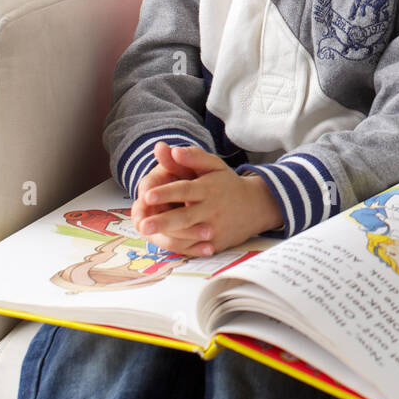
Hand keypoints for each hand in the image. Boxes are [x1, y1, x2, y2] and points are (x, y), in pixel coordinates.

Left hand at [132, 142, 283, 257]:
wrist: (255, 206)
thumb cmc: (227, 184)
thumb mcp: (214, 166)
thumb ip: (193, 157)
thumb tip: (172, 149)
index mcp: (208, 188)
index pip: (185, 190)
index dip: (166, 193)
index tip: (146, 195)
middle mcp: (211, 209)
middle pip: (185, 217)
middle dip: (163, 221)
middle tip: (142, 225)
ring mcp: (214, 229)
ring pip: (189, 235)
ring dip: (167, 236)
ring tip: (147, 235)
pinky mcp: (216, 244)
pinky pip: (196, 248)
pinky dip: (180, 248)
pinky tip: (164, 245)